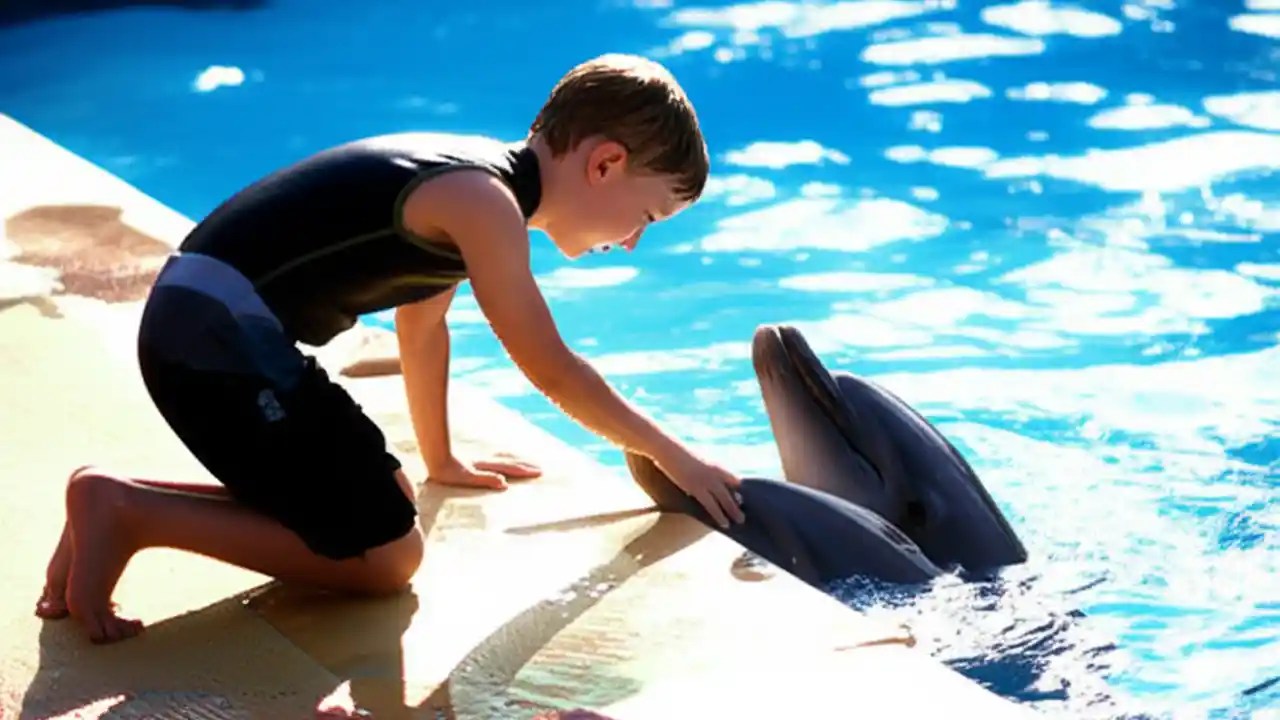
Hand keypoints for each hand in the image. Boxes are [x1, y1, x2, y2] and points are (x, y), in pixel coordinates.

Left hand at [427, 454, 541, 489]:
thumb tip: (504, 483)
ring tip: (526, 464)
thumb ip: (486, 479)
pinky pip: (495, 460)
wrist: (434, 458)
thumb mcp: (467, 479)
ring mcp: (480, 461)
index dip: (525, 471)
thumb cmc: (448, 472)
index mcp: (486, 467)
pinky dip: (504, 460)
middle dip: (525, 466)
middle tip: (540, 470)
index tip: (539, 472)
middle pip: (510, 463)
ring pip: (503, 459)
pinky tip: (503, 462)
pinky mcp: (474, 462)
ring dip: (516, 462)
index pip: (510, 468)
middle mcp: (485, 462)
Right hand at [655, 446, 744, 528]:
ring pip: (725, 499)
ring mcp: (707, 480)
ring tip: (739, 521)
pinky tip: (722, 522)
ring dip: (733, 511)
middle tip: (745, 515)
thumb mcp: (699, 460)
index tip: (745, 500)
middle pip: (732, 491)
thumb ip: (708, 470)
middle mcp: (716, 473)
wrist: (668, 449)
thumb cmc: (680, 454)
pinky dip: (718, 514)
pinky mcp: (696, 488)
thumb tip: (712, 479)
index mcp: (717, 465)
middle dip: (738, 504)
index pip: (735, 480)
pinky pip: (711, 505)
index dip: (741, 490)